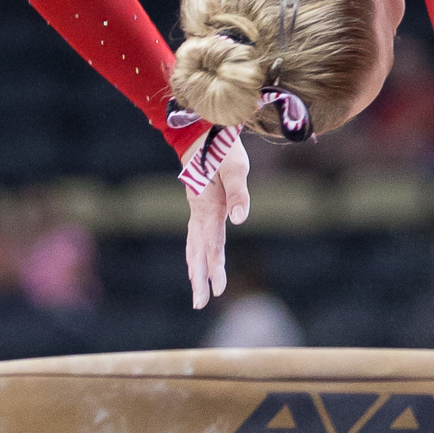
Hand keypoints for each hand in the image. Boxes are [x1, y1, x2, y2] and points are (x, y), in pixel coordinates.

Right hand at [186, 134, 249, 309]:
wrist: (201, 128)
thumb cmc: (222, 146)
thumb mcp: (236, 166)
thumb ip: (239, 193)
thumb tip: (240, 221)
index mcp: (207, 206)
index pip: (212, 244)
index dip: (215, 268)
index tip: (218, 290)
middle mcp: (198, 210)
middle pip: (197, 250)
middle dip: (199, 278)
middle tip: (200, 304)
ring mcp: (196, 206)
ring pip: (193, 243)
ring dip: (195, 266)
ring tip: (197, 288)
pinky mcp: (198, 202)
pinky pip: (194, 233)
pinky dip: (194, 250)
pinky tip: (196, 257)